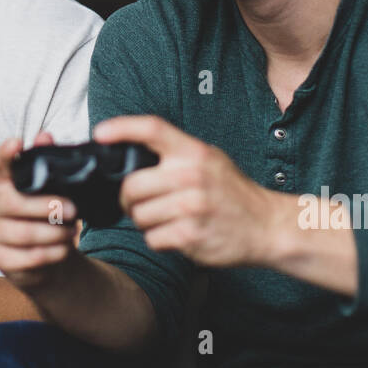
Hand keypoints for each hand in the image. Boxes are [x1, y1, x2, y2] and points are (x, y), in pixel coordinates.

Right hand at [0, 132, 79, 290]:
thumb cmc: (48, 217)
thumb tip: (44, 137)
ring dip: (54, 234)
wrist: (47, 258)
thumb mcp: (53, 191)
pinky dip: (50, 254)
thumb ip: (48, 165)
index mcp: (4, 182)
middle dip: (48, 207)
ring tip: (72, 232)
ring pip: (23, 233)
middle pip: (13, 202)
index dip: (6, 152)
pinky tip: (62, 250)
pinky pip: (26, 257)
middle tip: (73, 211)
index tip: (17, 142)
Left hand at [96, 115, 285, 268]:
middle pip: (132, 184)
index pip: (152, 129)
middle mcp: (191, 176)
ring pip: (139, 215)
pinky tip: (177, 234)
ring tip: (166, 219)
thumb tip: (130, 152)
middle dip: (128, 199)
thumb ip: (177, 155)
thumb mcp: (210, 160)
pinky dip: (159, 240)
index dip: (122, 128)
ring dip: (145, 222)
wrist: (267, 226)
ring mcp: (191, 207)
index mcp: (195, 152)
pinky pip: (152, 239)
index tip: (100, 134)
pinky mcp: (190, 236)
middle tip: (138, 203)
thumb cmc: (233, 193)